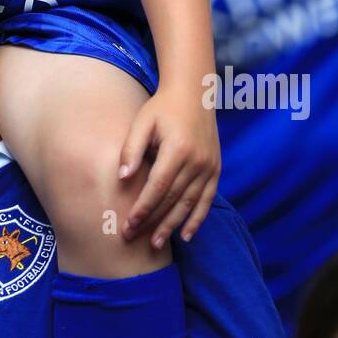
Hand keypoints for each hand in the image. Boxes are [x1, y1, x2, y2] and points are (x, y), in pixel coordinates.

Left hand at [119, 89, 219, 248]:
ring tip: (156, 243)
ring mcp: (209, 167)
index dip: (143, 207)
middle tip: (134, 238)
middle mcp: (197, 161)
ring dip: (172, 226)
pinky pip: (207, 200)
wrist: (194, 93)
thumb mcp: (142, 122)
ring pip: (189, 204)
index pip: (158, 187)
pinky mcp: (216, 170)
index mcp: (178, 149)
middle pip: (173, 199)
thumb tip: (122, 179)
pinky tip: (185, 235)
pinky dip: (197, 219)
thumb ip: (132, 150)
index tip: (129, 223)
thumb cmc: (163, 108)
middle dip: (152, 221)